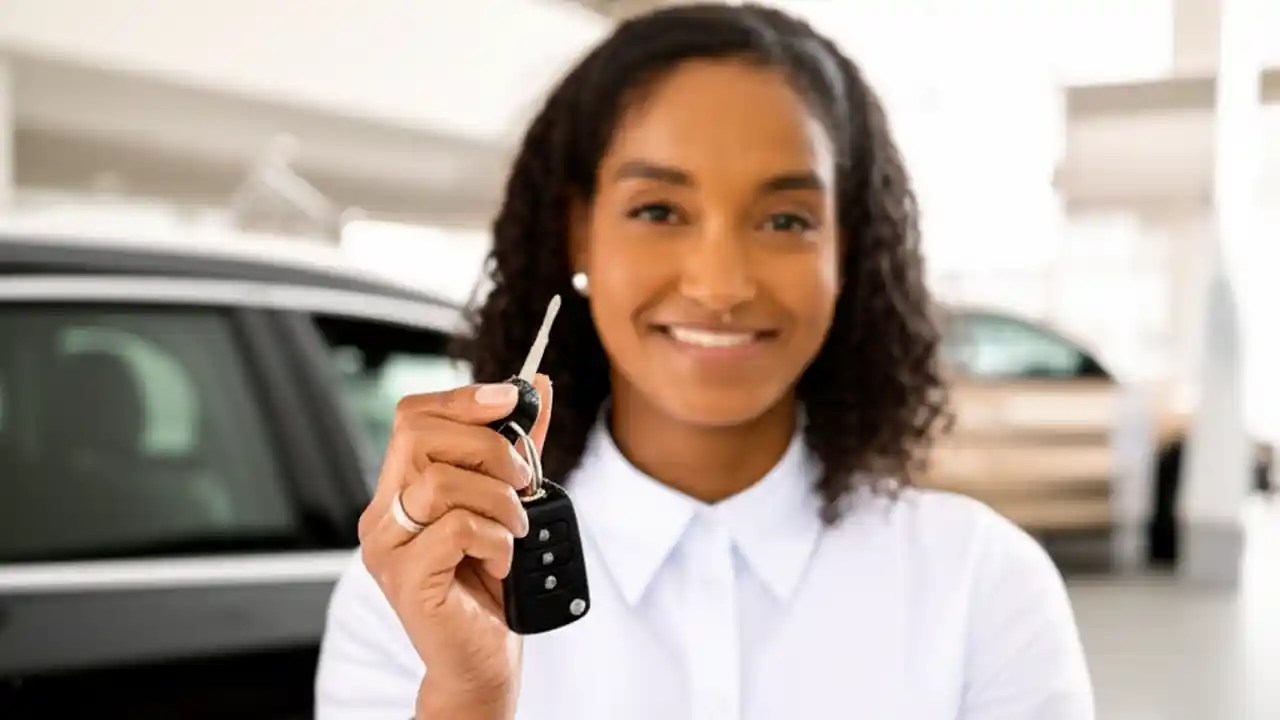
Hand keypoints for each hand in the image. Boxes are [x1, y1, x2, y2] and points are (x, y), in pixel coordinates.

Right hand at [357, 375, 552, 715]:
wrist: (482, 659)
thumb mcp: (508, 503)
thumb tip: (538, 387)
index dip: (463, 399)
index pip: (413, 416)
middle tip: (522, 482)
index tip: (512, 399)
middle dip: (489, 449)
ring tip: (514, 530)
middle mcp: (382, 514)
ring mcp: (386, 547)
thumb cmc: (490, 584)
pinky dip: (495, 539)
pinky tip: (500, 559)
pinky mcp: (404, 578)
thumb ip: (519, 447)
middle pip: (421, 436)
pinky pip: (457, 528)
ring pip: (442, 482)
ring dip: (499, 501)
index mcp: (400, 489)